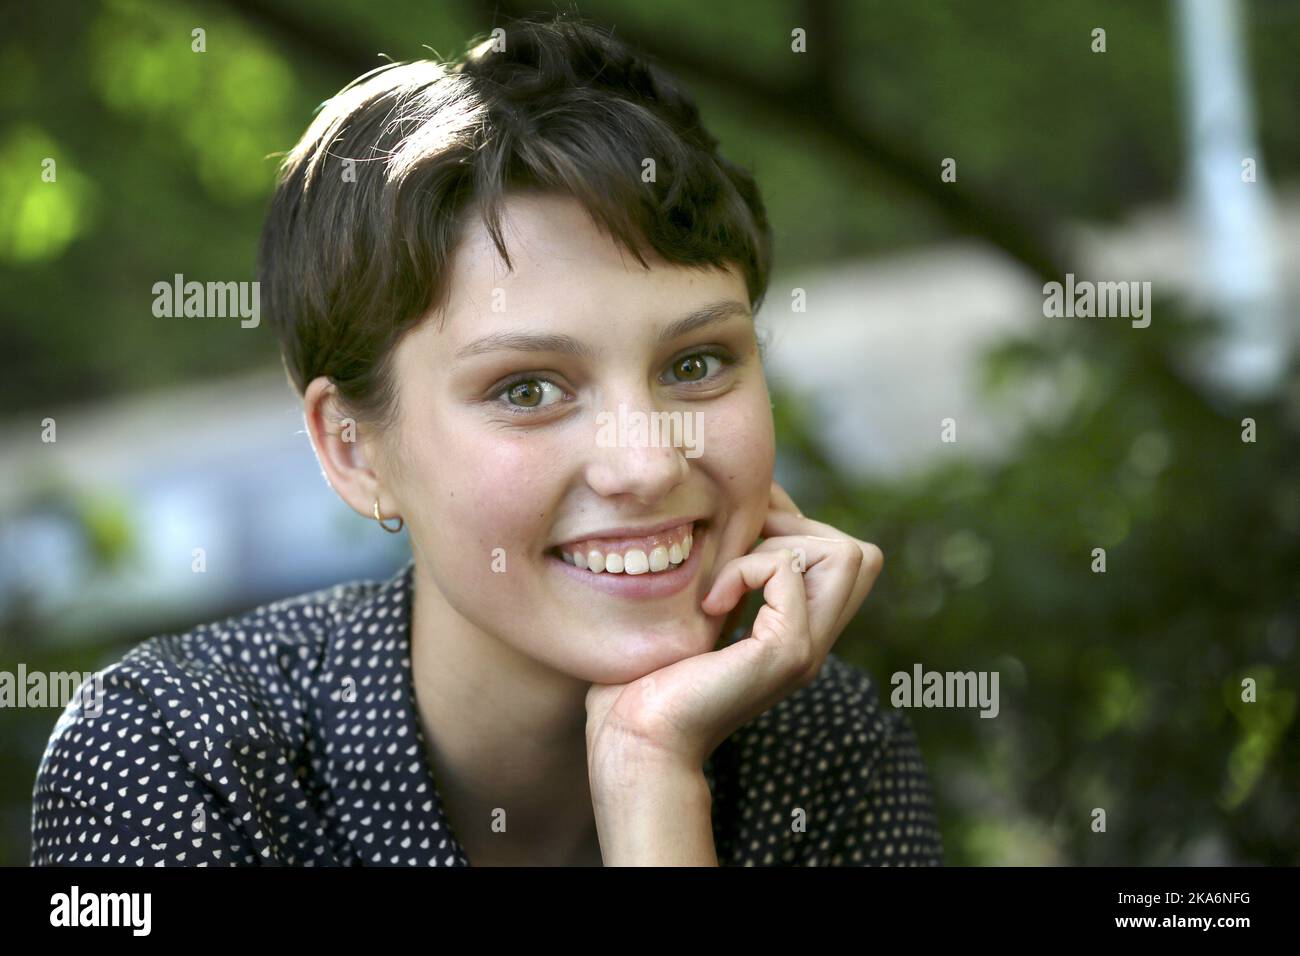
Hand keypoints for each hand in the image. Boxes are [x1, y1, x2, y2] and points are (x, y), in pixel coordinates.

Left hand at [585, 480, 884, 779]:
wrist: (639, 737)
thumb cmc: (650, 675)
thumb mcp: (701, 611)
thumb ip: (730, 576)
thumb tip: (738, 513)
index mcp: (800, 630)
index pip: (848, 557)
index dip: (797, 526)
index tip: (739, 537)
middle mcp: (815, 641)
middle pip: (861, 555)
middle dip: (797, 528)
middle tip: (739, 552)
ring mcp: (808, 650)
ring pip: (847, 556)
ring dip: (777, 547)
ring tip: (728, 578)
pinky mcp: (787, 653)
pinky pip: (789, 571)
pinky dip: (745, 569)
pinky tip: (710, 602)